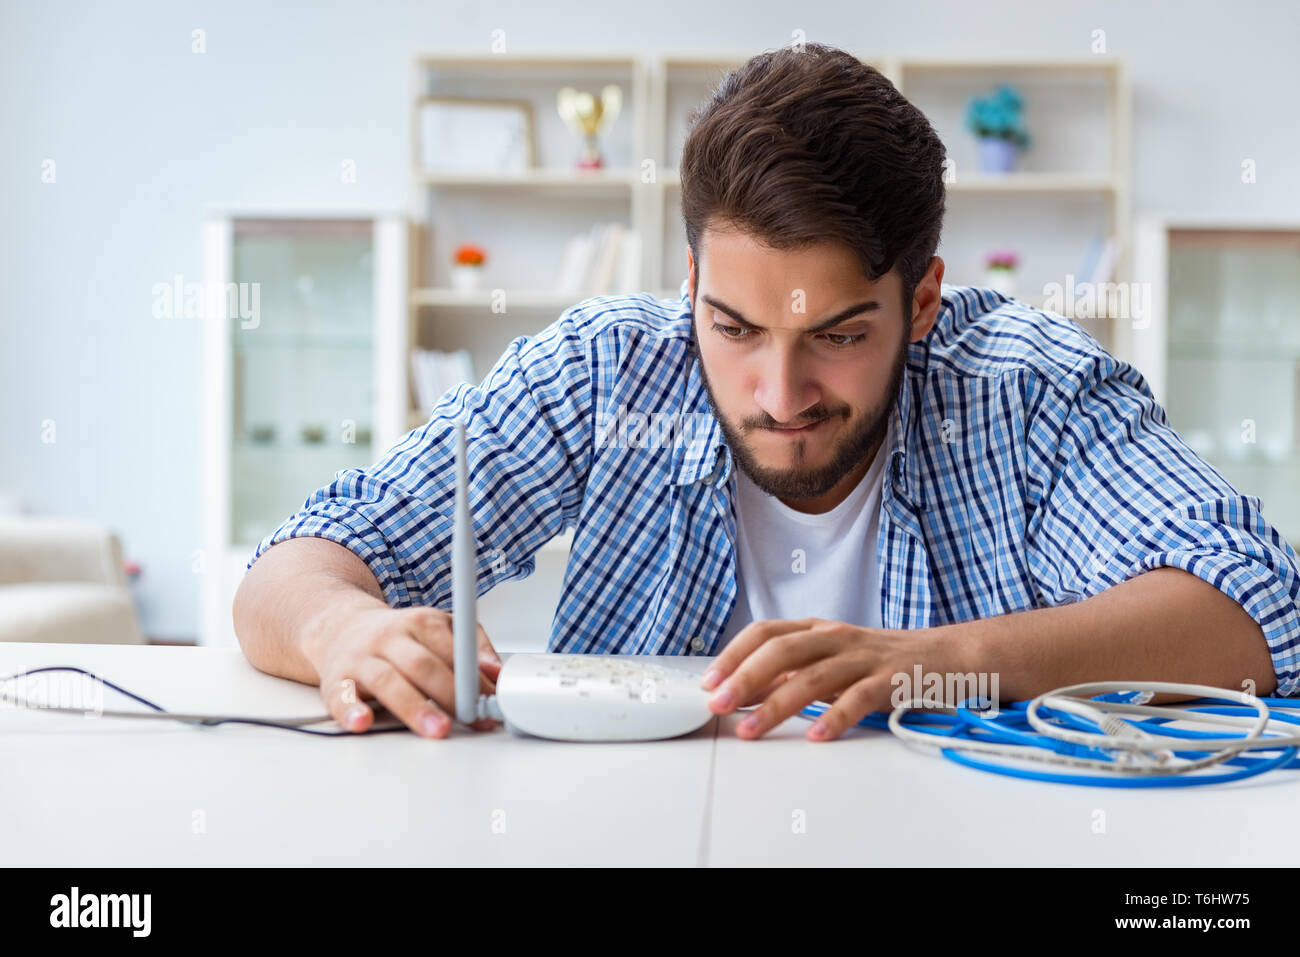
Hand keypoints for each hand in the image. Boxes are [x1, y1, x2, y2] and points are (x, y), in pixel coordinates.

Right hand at [302, 605, 502, 738]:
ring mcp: (361, 659)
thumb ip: (473, 647)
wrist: (341, 628)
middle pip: (422, 665)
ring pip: (388, 680)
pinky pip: (342, 696)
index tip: (491, 700)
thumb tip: (498, 674)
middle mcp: (389, 637)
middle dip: (451, 693)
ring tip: (438, 728)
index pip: (452, 649)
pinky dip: (351, 711)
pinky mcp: (336, 682)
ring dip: (415, 707)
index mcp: (419, 622)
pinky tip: (363, 722)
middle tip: (473, 716)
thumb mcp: (440, 627)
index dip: (475, 677)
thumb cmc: (398, 636)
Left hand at [699, 618, 965, 740]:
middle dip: (744, 678)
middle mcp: (837, 638)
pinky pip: (859, 698)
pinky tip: (817, 737)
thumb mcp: (834, 659)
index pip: (766, 632)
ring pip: (813, 677)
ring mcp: (864, 658)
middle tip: (719, 705)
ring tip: (751, 730)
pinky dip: (836, 718)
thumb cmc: (886, 662)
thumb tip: (745, 691)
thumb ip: (795, 672)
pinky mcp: (892, 680)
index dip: (734, 654)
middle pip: (781, 651)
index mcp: (818, 631)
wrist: (951, 657)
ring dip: (776, 704)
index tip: (708, 681)